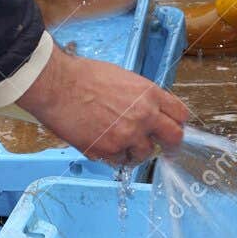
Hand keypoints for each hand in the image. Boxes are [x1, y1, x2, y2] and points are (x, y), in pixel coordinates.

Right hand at [16, 46, 187, 165]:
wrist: (57, 86)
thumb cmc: (83, 77)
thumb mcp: (122, 78)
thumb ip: (140, 97)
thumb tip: (148, 110)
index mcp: (149, 94)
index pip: (180, 114)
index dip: (178, 123)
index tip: (174, 129)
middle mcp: (144, 116)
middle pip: (174, 138)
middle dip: (170, 145)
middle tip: (165, 150)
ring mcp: (128, 135)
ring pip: (145, 153)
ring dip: (135, 151)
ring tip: (118, 141)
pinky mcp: (109, 150)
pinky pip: (120, 161)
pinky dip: (114, 156)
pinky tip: (102, 143)